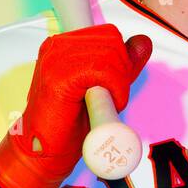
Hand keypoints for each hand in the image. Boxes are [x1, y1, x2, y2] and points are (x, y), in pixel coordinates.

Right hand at [0, 23, 152, 187]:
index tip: (111, 86)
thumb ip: (122, 65)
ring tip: (101, 103)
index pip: (109, 35)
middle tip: (108, 98)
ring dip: (117, 84)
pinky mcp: (58, 76)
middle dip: (121, 73)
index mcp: (64, 44)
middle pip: (113, 41)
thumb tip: (143, 41)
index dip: (120, 61)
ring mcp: (55, 58)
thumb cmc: (69, 125)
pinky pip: (103, 70)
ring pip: (111, 54)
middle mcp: (57, 45)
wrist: (43, 152)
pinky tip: (99, 104)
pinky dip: (113, 89)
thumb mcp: (103, 88)